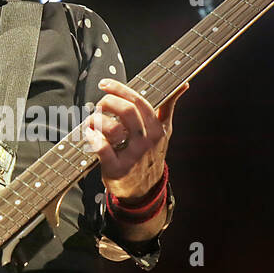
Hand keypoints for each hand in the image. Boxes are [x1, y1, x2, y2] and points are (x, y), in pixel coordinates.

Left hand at [83, 79, 189, 199]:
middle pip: (127, 111)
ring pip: (113, 129)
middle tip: (99, 106)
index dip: (119, 89)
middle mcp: (146, 142)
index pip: (139, 102)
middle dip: (108, 102)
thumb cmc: (151, 154)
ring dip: (97, 120)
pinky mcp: (117, 169)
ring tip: (92, 122)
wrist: (145, 188)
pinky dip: (93, 138)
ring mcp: (132, 156)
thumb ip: (169, 106)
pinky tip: (90, 134)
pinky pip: (102, 149)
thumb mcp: (163, 131)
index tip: (105, 84)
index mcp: (156, 129)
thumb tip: (183, 85)